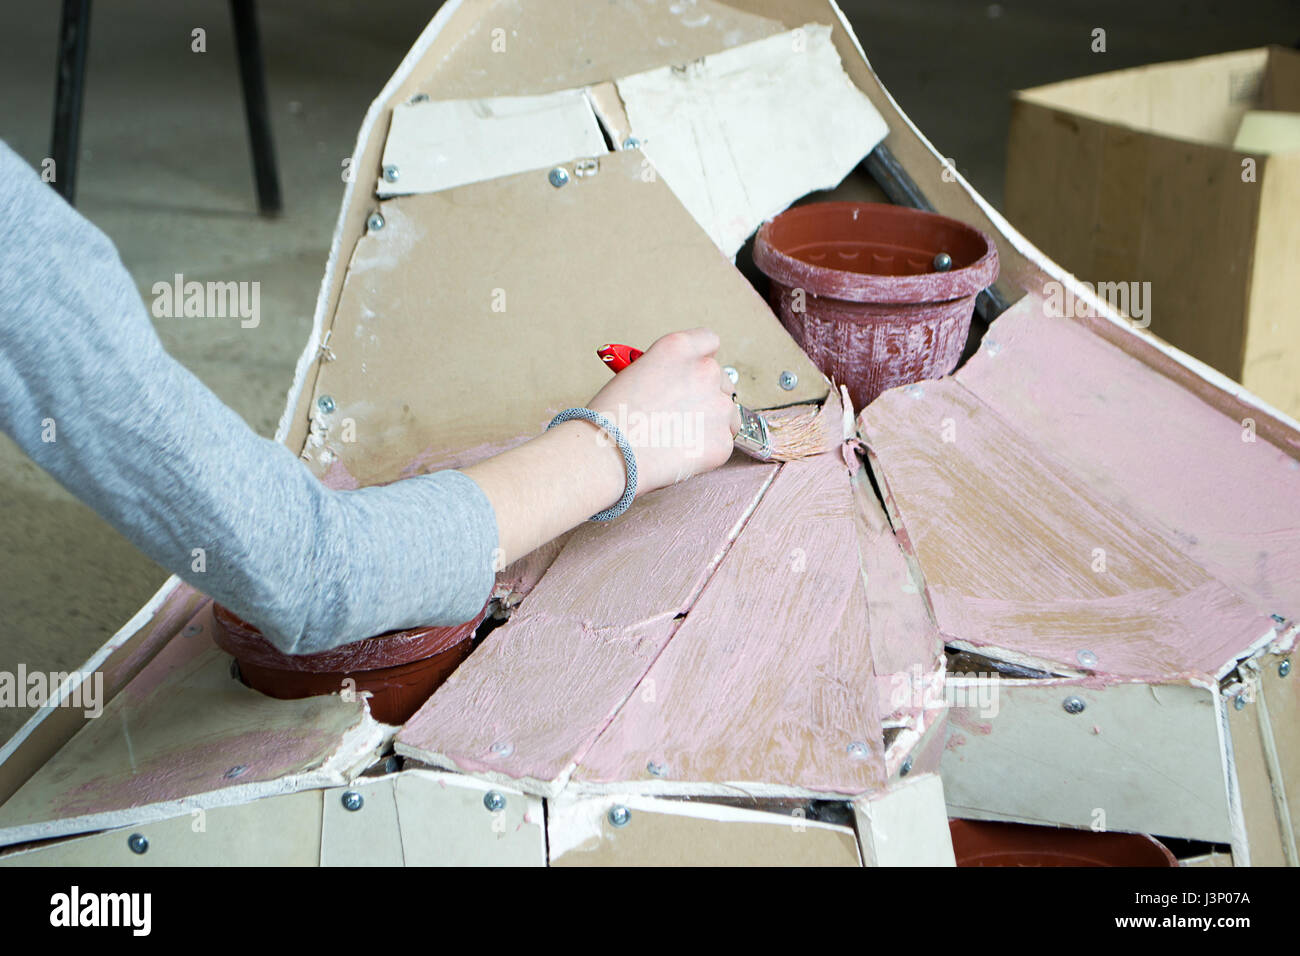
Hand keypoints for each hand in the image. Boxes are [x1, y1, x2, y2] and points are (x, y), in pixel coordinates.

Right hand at [584, 328, 741, 495]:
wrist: (608, 454)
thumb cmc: (609, 419)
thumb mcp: (633, 375)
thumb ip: (664, 374)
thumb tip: (676, 389)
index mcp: (679, 348)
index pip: (708, 341)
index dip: (699, 362)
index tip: (693, 375)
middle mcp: (704, 371)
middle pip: (721, 381)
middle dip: (706, 397)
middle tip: (681, 416)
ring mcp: (718, 406)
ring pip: (728, 414)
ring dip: (711, 424)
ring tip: (679, 438)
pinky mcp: (722, 440)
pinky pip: (723, 443)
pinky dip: (707, 451)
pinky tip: (680, 454)